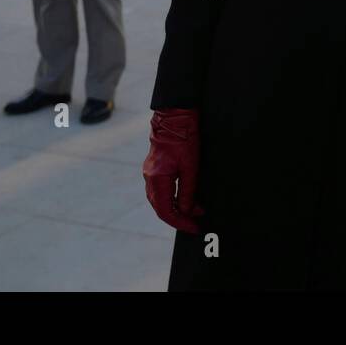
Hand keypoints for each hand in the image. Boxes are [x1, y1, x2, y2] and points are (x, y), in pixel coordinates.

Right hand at [142, 108, 203, 233]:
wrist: (175, 116)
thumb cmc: (184, 138)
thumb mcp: (191, 166)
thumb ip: (188, 191)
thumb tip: (188, 211)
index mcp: (157, 178)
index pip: (165, 211)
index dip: (180, 222)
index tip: (194, 228)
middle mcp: (149, 178)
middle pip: (161, 208)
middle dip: (179, 218)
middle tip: (196, 224)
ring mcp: (150, 174)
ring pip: (160, 201)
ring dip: (176, 209)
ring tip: (195, 214)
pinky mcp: (154, 169)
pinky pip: (161, 191)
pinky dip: (173, 199)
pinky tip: (186, 200)